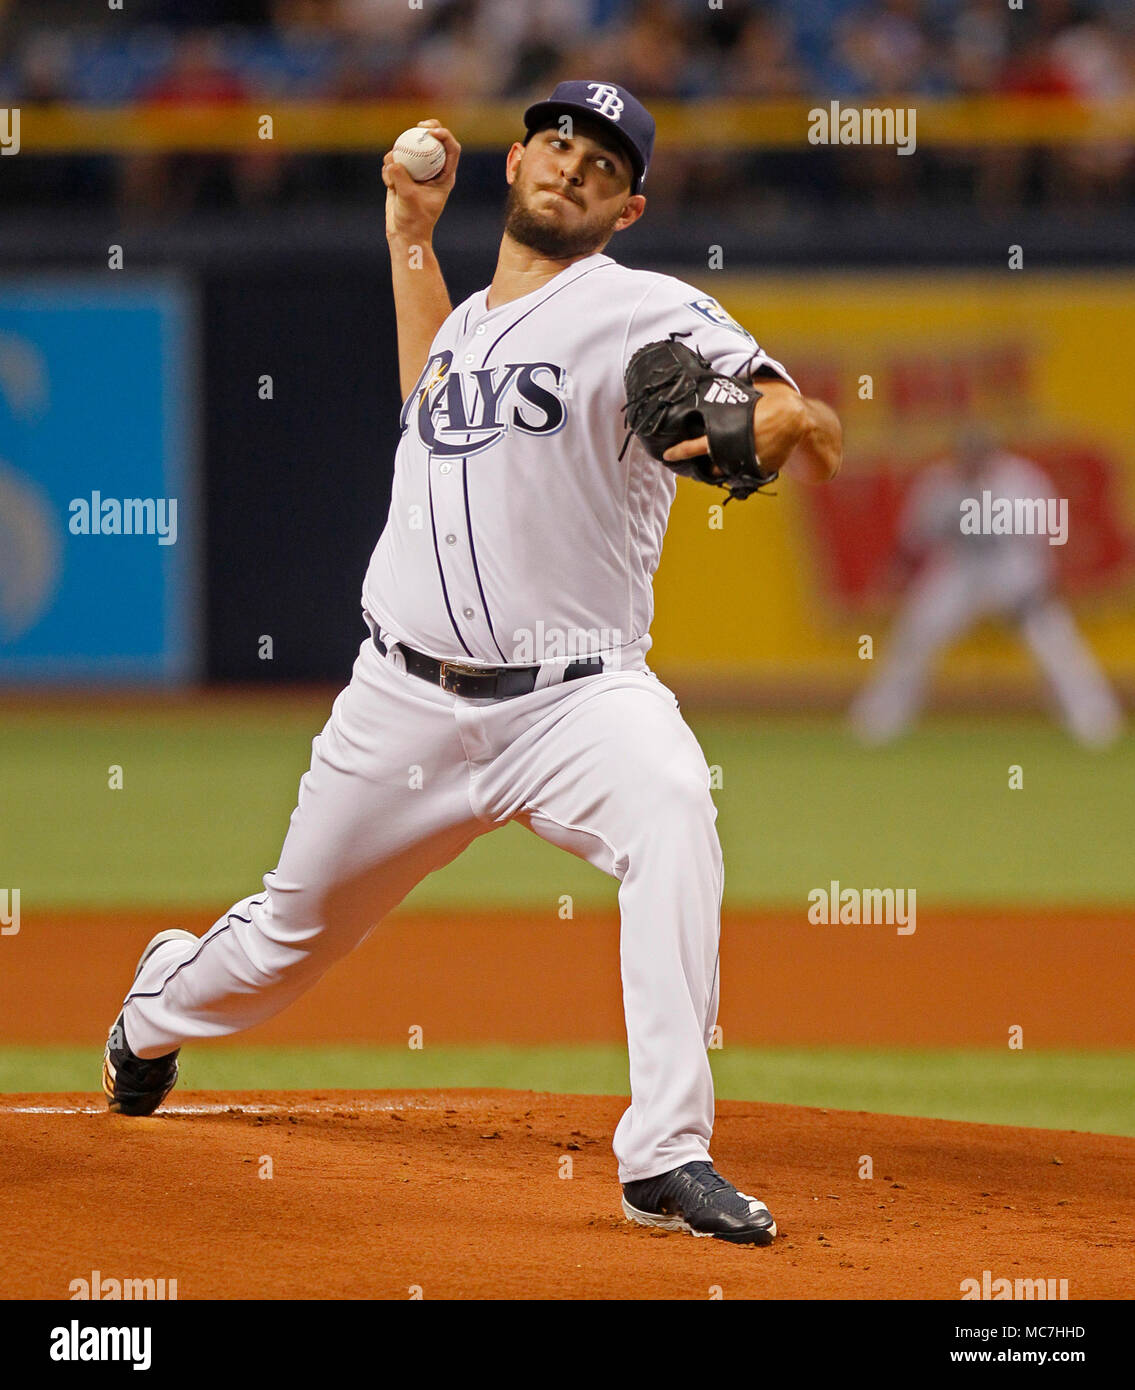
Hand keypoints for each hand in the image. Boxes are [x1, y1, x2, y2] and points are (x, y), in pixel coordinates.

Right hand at [383, 119, 460, 243]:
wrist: (404, 234)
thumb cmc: (414, 220)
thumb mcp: (408, 198)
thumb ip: (401, 177)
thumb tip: (393, 160)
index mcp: (445, 176)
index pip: (451, 149)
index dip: (444, 135)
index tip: (430, 133)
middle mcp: (432, 171)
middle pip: (433, 141)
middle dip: (427, 129)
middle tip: (418, 126)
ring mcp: (417, 171)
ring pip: (409, 150)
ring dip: (397, 157)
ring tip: (394, 179)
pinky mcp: (402, 174)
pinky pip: (393, 163)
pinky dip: (388, 172)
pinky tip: (389, 186)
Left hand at [661, 381, 811, 476]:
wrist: (797, 420)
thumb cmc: (769, 404)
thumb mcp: (745, 396)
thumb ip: (730, 394)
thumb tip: (714, 378)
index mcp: (729, 430)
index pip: (698, 445)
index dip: (682, 451)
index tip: (667, 455)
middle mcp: (736, 450)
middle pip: (712, 464)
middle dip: (705, 465)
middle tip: (696, 460)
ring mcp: (748, 462)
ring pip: (728, 471)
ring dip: (721, 467)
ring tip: (719, 459)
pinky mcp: (760, 470)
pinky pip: (744, 474)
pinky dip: (739, 468)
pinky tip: (738, 460)